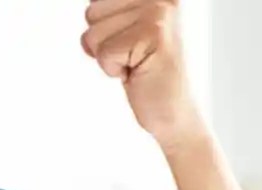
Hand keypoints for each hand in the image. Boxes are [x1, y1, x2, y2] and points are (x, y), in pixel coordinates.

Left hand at [82, 0, 206, 151]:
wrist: (170, 108)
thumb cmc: (146, 71)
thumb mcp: (124, 29)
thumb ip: (108, 10)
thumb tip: (91, 3)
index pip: (97, 0)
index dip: (100, 25)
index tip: (125, 39)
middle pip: (92, 12)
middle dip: (102, 41)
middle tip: (130, 53)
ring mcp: (158, 13)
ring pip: (94, 33)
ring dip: (108, 55)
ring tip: (134, 61)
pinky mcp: (153, 35)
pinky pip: (104, 53)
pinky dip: (113, 69)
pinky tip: (137, 70)